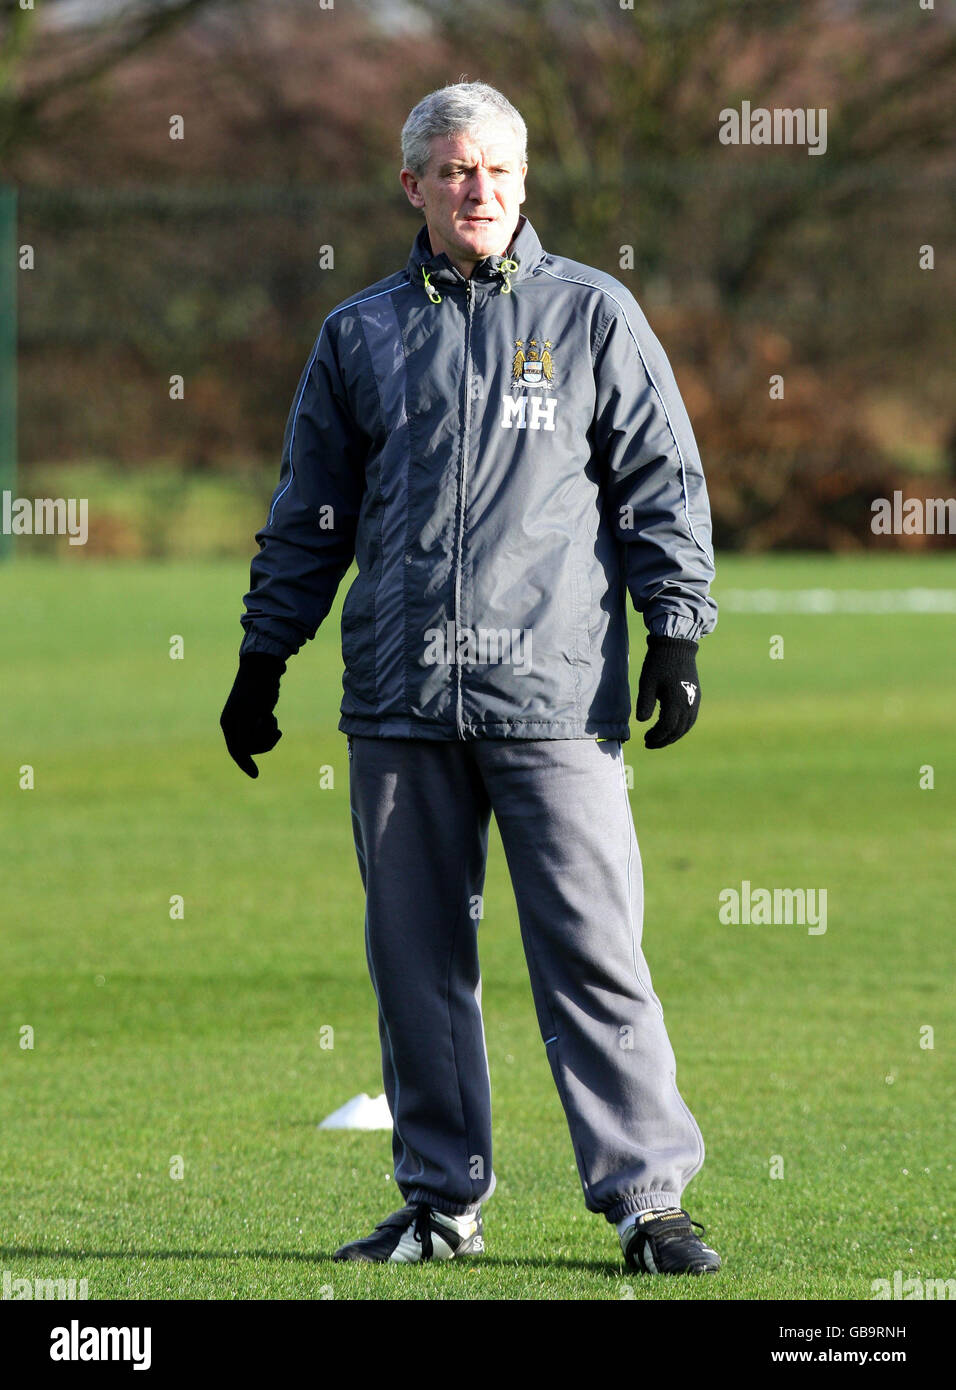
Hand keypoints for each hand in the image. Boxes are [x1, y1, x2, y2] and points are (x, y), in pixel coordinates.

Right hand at [220, 652, 285, 777]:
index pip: (236, 750)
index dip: (245, 764)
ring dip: (269, 734)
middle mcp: (235, 724)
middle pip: (250, 748)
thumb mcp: (249, 714)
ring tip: (272, 719)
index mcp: (228, 723)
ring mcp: (246, 722)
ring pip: (259, 742)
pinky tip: (272, 716)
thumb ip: (245, 735)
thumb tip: (244, 754)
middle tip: (268, 722)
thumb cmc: (255, 690)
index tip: (256, 775)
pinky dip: (271, 728)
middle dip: (263, 739)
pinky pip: (265, 734)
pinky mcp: (257, 718)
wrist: (263, 669)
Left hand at [635, 635, 700, 748]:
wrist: (676, 646)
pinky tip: (672, 728)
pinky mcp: (696, 696)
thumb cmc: (658, 663)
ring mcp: (694, 700)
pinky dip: (681, 728)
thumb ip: (645, 703)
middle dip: (663, 740)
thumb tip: (642, 722)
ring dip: (673, 736)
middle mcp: (688, 704)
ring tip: (660, 739)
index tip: (645, 740)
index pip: (666, 727)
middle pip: (677, 730)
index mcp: (676, 701)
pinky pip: (691, 718)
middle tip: (650, 744)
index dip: (656, 737)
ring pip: (686, 726)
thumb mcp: (647, 682)